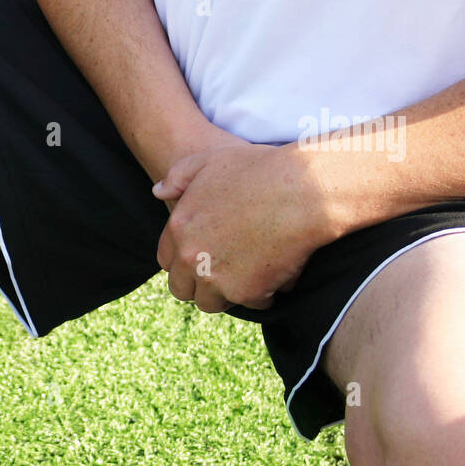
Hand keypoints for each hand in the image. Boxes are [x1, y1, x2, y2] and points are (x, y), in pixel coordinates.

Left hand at [153, 143, 327, 312]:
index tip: (204, 256)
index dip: (184, 260)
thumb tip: (158, 191)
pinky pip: (251, 305)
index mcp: (178, 228)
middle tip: (225, 271)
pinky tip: (274, 276)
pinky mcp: (247, 293)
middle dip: (200, 283)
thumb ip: (178, 176)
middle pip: (183, 289)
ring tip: (248, 276)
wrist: (306, 188)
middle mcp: (190, 257)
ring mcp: (217, 278)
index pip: (167, 261)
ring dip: (227, 293)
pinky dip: (263, 295)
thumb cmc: (261, 169)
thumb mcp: (211, 159)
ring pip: (212, 302)